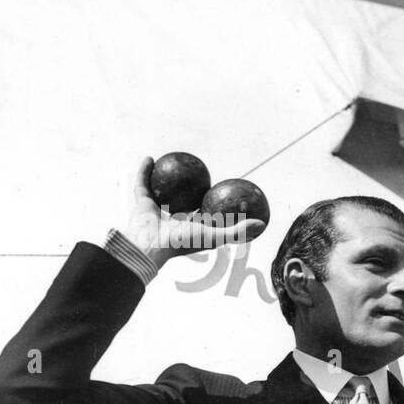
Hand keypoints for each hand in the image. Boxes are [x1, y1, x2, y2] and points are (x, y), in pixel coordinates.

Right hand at [125, 157, 264, 265]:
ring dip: (165, 177)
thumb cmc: (182, 242)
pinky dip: (144, 171)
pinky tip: (151, 157)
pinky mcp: (140, 205)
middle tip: (202, 171)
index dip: (216, 200)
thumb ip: (237, 231)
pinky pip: (142, 183)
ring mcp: (156, 212)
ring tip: (173, 161)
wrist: (150, 246)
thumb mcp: (214, 235)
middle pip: (185, 198)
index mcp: (192, 227)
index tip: (226, 187)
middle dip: (193, 186)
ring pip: (161, 190)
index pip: (207, 211)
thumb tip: (262, 224)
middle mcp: (174, 220)